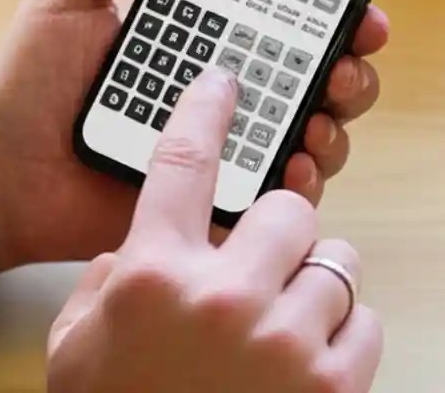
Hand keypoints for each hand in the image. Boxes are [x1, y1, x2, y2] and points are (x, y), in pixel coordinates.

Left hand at [0, 0, 390, 277]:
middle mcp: (229, 88)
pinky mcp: (221, 199)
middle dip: (352, 56)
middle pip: (320, 67)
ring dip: (337, 115)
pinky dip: (304, 178)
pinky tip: (293, 165)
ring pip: (319, 127)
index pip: (284, 12)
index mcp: (203, 34)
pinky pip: (282, 193)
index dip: (330, 2)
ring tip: (321, 112)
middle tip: (351, 52)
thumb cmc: (30, 86)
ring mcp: (230, 144)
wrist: (3, 175)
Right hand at [46, 69, 382, 392]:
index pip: (181, 165)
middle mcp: (221, 297)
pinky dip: (345, 338)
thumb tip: (138, 250)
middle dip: (281, 234)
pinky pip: (367, 322)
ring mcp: (283, 341)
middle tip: (264, 269)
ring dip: (316, 286)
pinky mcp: (332, 386)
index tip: (227, 81)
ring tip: (286, 327)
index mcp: (151, 278)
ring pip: (337, 261)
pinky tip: (309, 366)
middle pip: (288, 207)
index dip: (206, 111)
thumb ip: (104, 285)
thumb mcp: (77, 352)